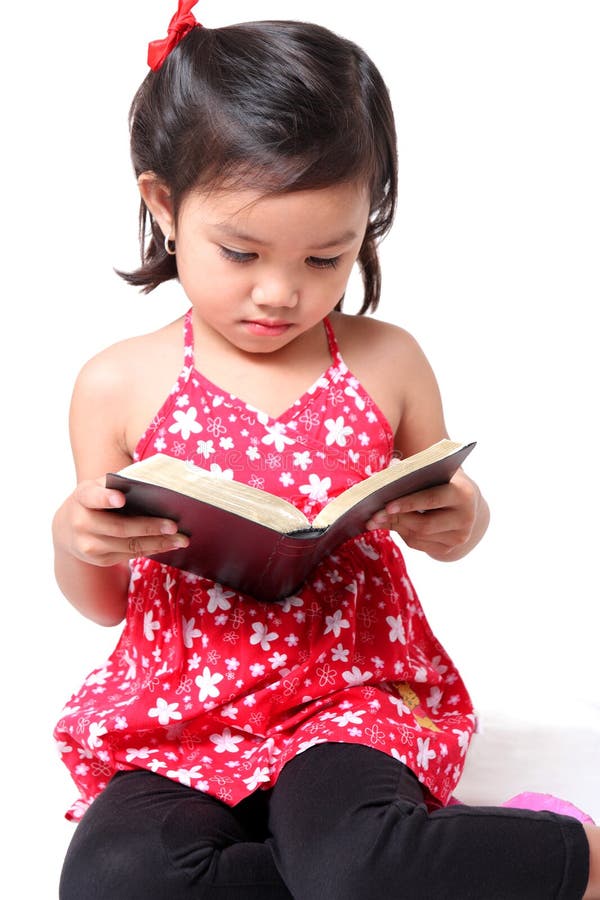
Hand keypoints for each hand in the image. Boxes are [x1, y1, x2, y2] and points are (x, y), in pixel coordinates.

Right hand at [54, 477, 188, 567]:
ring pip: (128, 545)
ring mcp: (89, 544)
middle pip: (119, 527)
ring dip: (158, 543)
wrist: (68, 529)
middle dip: (149, 527)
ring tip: (181, 539)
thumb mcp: (98, 487)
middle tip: (173, 525)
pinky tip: (170, 544)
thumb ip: (119, 483)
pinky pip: (130, 554)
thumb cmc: (94, 500)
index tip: (121, 499)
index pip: (93, 496)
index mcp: (83, 497)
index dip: (106, 498)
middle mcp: (81, 522)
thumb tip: (155, 484)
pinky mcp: (99, 560)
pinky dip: (152, 549)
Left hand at [365, 469, 486, 560]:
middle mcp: (466, 518)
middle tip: (373, 515)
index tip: (387, 505)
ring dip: (395, 527)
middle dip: (396, 519)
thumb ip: (413, 474)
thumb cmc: (442, 481)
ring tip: (375, 520)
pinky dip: (401, 534)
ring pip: (419, 536)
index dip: (409, 503)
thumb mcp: (434, 474)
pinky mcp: (448, 549)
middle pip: (424, 524)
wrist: (465, 504)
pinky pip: (418, 544)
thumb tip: (384, 481)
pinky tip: (390, 525)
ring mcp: (458, 537)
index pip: (432, 499)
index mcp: (463, 494)